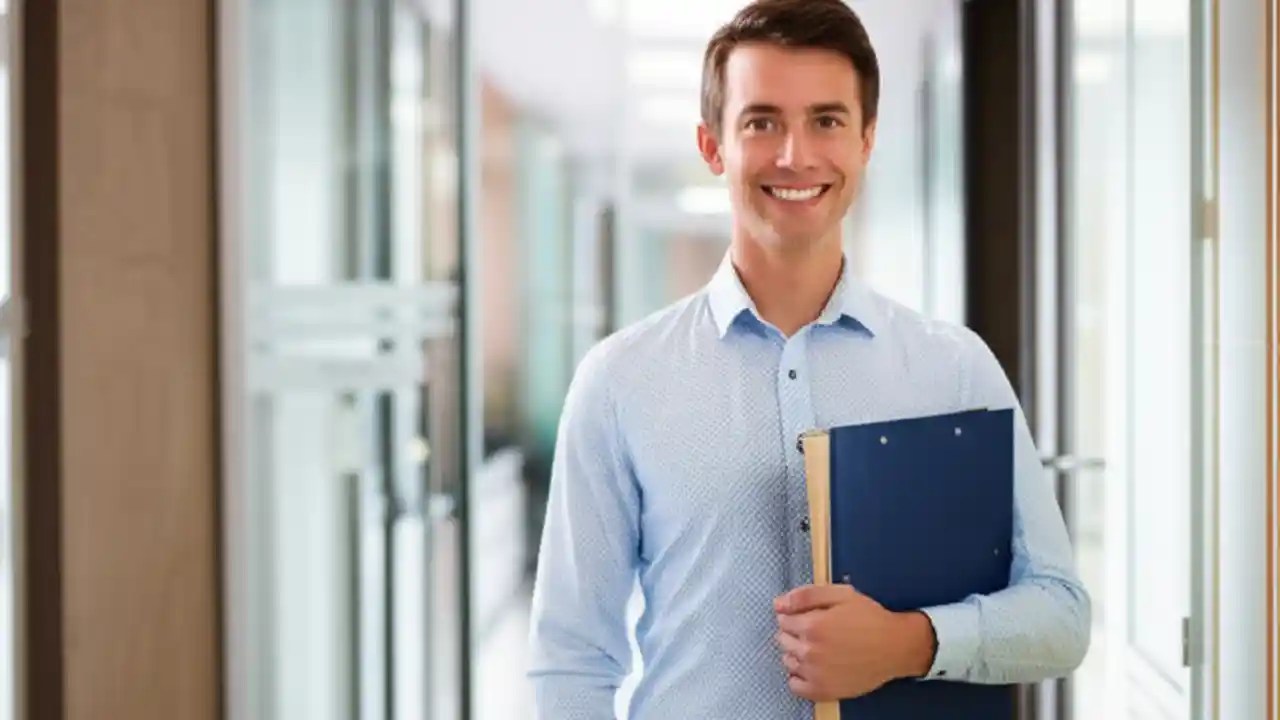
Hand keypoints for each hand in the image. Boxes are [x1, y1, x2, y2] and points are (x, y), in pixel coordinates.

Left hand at [773, 584, 934, 701]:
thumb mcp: (841, 595)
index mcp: (812, 626)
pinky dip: (799, 676)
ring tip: (819, 648)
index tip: (810, 616)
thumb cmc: (870, 618)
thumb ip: (806, 596)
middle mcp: (810, 651)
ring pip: (788, 661)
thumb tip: (777, 604)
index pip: (783, 620)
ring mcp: (815, 674)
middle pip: (783, 640)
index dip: (794, 615)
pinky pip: (795, 685)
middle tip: (817, 631)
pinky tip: (813, 667)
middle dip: (795, 632)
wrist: (895, 647)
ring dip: (796, 653)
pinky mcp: (823, 691)